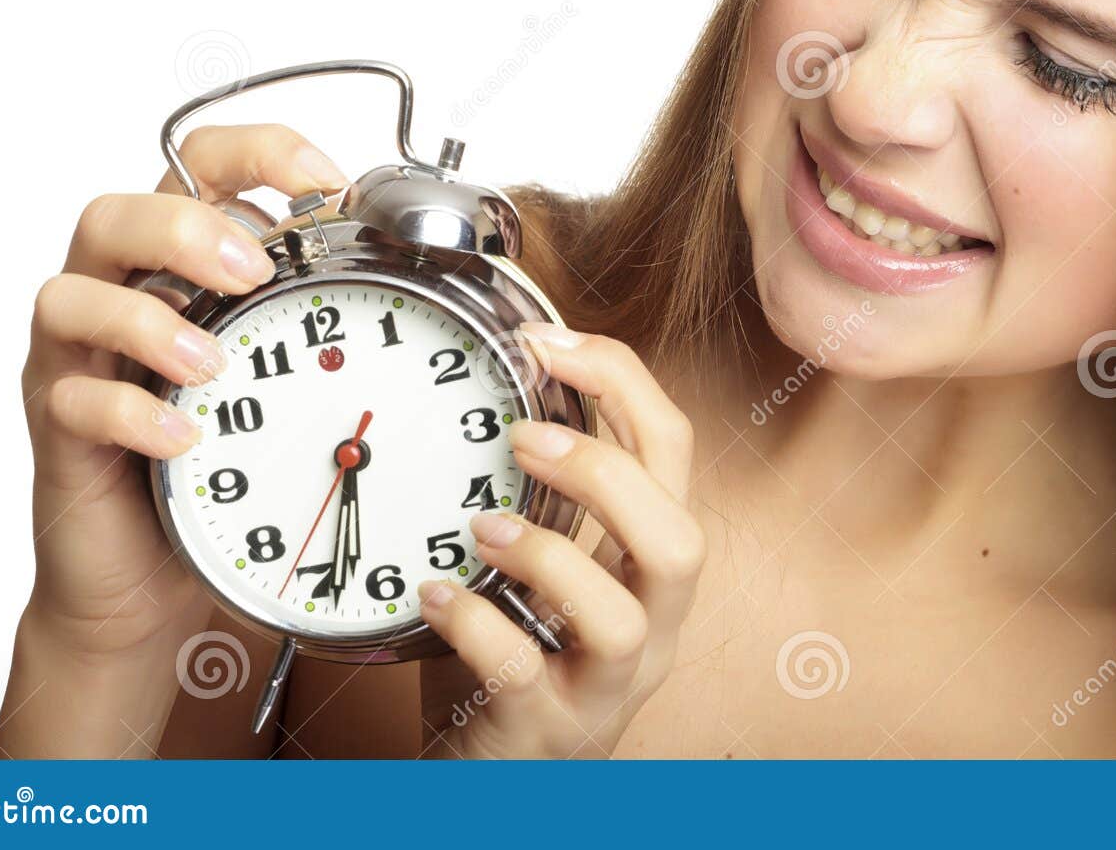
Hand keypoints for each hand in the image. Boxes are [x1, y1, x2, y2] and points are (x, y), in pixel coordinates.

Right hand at [0, 124, 344, 754]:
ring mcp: (83, 364)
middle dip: (183, 227)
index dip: (259, 155)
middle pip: (112, 215)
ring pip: (66, 297)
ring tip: (214, 362)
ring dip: (147, 319)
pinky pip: (74, 401)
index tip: (327, 184)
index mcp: (184, 268)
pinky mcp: (63, 434)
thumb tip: (456, 292)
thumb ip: (342, 329)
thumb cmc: (237, 474)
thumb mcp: (302, 388)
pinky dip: (131, 413)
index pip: (200, 168)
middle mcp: (123, 299)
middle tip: (251, 266)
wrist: (156, 583)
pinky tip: (183, 437)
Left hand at [415, 322, 705, 758]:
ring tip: (483, 526)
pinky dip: (477, 624)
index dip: (622, 382)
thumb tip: (504, 382)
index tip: (550, 341)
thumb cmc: (516, 655)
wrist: (498, 774)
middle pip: (679, 538)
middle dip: (606, 471)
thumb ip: (542, 493)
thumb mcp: (543, 564)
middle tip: (522, 433)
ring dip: (552, 554)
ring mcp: (604, 684)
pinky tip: (437, 593)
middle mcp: (648, 622)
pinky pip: (524, 675)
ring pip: (623, 616)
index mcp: (647, 562)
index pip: (673, 452)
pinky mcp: (548, 730)